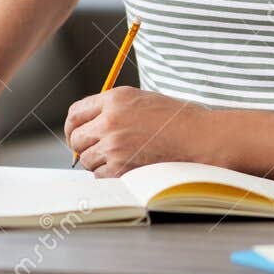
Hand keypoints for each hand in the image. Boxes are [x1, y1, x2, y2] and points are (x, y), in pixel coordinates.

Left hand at [64, 86, 212, 176]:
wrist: (200, 139)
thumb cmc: (178, 120)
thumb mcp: (142, 100)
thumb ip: (115, 108)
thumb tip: (92, 124)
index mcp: (114, 99)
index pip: (76, 113)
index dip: (72, 126)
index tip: (76, 134)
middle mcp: (110, 120)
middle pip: (77, 138)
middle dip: (82, 146)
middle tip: (93, 151)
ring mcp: (114, 145)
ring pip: (87, 159)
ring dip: (97, 162)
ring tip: (119, 158)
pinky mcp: (121, 167)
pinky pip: (100, 175)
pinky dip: (108, 175)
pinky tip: (126, 167)